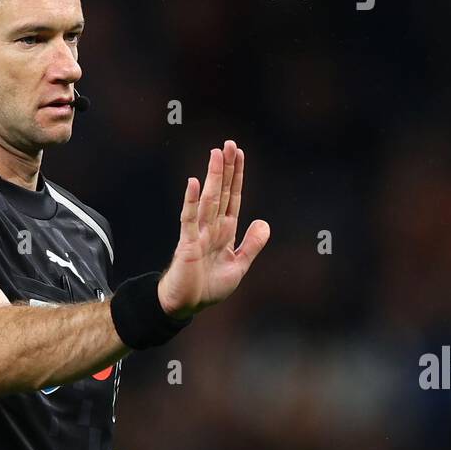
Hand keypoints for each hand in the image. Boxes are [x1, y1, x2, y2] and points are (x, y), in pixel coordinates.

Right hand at [157, 141, 269, 317]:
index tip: (239, 155)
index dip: (237, 177)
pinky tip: (194, 183)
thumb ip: (251, 245)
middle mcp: (212, 228)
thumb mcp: (238, 266)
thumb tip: (264, 222)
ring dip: (213, 177)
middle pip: (222, 192)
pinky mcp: (187, 244)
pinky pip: (189, 219)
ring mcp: (199, 234)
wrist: (186, 305)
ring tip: (216, 154)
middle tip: (229, 144)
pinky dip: (192, 201)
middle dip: (226, 169)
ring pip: (209, 200)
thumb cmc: (208, 288)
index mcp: (225, 232)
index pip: (233, 198)